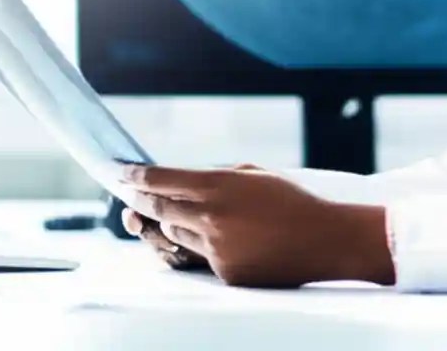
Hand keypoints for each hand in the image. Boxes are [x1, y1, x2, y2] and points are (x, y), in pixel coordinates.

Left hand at [120, 164, 394, 287]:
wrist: (326, 239)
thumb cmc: (293, 201)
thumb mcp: (254, 175)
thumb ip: (217, 177)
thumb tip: (187, 182)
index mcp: (217, 186)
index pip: (161, 180)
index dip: (136, 176)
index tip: (121, 172)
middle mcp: (210, 217)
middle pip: (158, 210)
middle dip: (140, 202)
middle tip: (129, 196)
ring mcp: (215, 249)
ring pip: (175, 236)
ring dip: (171, 225)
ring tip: (173, 216)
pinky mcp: (225, 273)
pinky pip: (202, 258)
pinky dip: (206, 248)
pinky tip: (229, 240)